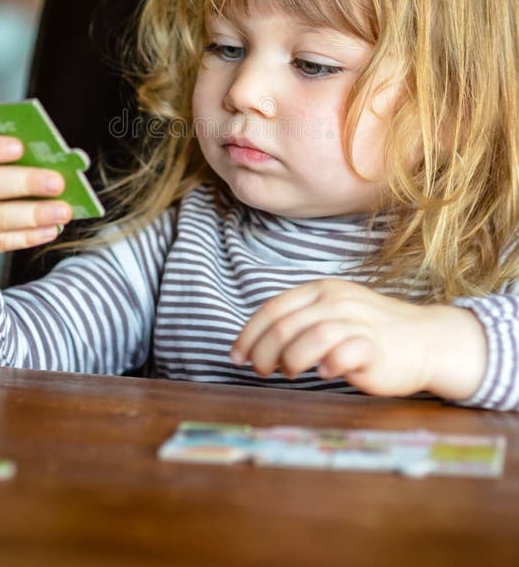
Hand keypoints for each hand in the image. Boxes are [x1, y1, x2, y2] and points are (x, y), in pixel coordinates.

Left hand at [230, 279, 487, 400]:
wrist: (426, 340)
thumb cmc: (372, 331)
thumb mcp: (334, 312)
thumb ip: (301, 320)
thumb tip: (258, 343)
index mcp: (322, 290)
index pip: (274, 308)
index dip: (250, 334)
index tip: (237, 356)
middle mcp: (337, 301)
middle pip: (285, 325)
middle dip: (263, 352)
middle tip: (261, 371)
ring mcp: (357, 322)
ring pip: (308, 337)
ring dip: (289, 359)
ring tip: (290, 373)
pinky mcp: (374, 347)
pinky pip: (343, 353)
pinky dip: (326, 365)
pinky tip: (323, 374)